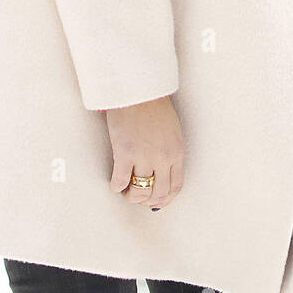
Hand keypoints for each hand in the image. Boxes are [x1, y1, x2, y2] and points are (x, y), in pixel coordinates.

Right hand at [105, 95, 184, 209]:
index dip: (165, 199)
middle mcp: (163, 158)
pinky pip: (120, 181)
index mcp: (177, 153)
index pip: (175, 187)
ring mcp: (144, 156)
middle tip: (138, 196)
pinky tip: (115, 183)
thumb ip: (169, 153)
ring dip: (131, 196)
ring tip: (126, 191)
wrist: (138, 90)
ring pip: (139, 192)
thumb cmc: (154, 107)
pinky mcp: (124, 153)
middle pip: (158, 193)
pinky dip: (116, 186)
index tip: (156, 202)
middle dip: (147, 201)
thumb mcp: (172, 132)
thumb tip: (160, 175)